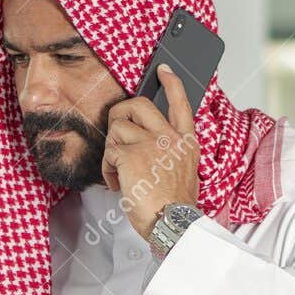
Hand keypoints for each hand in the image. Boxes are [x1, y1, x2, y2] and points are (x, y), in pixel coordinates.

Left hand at [101, 65, 199, 239]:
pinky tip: (117, 184)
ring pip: (117, 128)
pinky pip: (109, 152)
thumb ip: (172, 154)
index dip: (172, 83)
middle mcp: (170, 138)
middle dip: (120, 112)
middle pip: (138, 104)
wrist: (173, 223)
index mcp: (186, 143)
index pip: (181, 104)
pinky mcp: (131, 155)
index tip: (164, 70)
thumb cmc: (176, 206)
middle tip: (117, 130)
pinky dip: (107, 170)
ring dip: (112, 150)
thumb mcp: (185, 173)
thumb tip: (150, 147)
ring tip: (120, 172)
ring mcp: (151, 144)